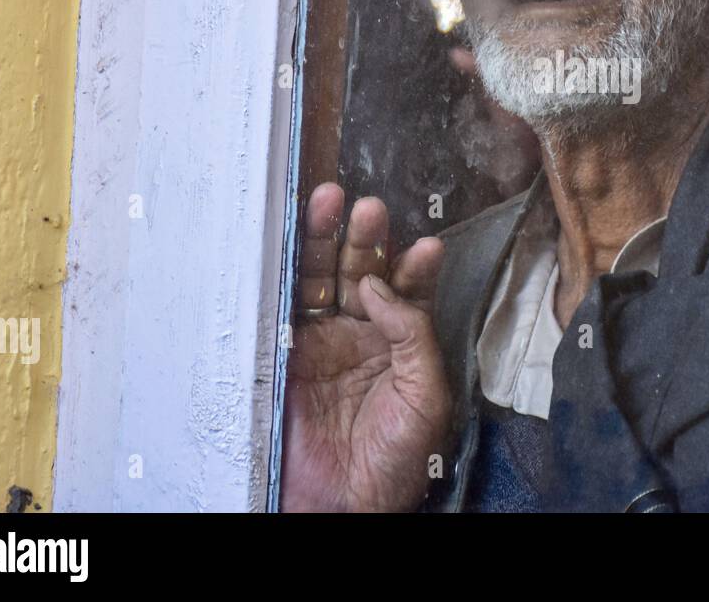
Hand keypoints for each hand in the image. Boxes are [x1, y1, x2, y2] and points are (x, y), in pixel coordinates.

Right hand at [280, 183, 449, 511]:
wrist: (343, 504)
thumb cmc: (396, 459)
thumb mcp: (427, 393)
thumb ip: (414, 333)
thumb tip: (380, 285)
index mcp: (399, 344)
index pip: (407, 290)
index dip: (413, 265)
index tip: (424, 245)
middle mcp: (358, 336)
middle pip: (359, 272)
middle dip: (365, 239)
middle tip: (368, 209)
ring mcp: (317, 342)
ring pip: (318, 277)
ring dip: (324, 240)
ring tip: (331, 203)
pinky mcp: (281, 353)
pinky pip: (281, 304)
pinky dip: (285, 272)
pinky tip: (294, 245)